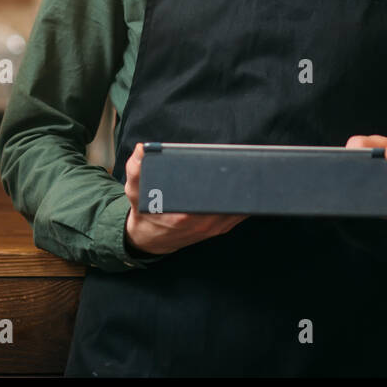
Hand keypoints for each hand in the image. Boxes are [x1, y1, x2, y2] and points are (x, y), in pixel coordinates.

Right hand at [123, 143, 247, 255]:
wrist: (151, 238)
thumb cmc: (144, 211)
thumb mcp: (134, 188)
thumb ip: (136, 168)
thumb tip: (142, 149)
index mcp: (183, 217)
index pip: (212, 198)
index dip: (223, 181)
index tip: (230, 164)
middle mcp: (202, 225)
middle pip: (229, 201)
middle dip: (238, 181)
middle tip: (246, 160)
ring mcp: (213, 228)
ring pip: (238, 208)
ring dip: (246, 191)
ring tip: (252, 169)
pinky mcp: (220, 228)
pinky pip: (238, 214)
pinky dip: (246, 201)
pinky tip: (250, 185)